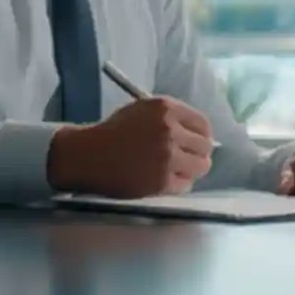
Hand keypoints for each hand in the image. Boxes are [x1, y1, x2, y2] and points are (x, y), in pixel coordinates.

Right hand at [47, 96, 214, 197]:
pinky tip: (169, 180)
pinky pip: (185, 184)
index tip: (197, 142)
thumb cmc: (114, 130)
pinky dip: (180, 183)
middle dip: (199, 153)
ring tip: (181, 170)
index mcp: (167, 109)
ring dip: (193, 169)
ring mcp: (168, 157)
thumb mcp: (143, 110)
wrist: (88, 155)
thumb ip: (171, 118)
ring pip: (201, 166)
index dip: (202, 135)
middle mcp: (171, 132)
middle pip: (205, 146)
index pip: (203, 124)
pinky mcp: (162, 181)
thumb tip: (198, 133)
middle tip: (189, 158)